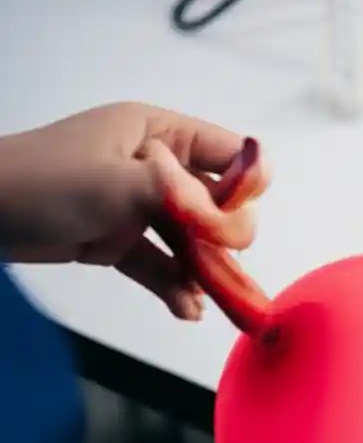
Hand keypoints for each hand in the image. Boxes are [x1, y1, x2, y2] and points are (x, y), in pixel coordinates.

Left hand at [0, 102, 268, 318]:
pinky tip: (188, 309)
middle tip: (220, 267)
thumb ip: (183, 198)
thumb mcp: (117, 184)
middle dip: (225, 238)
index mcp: (158, 133)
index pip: (230, 153)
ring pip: (192, 239)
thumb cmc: (36, 183)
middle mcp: (154, 165)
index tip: (236, 221)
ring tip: (215, 300)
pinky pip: (162, 264)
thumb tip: (238, 215)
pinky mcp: (118, 239)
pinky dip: (176, 286)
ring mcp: (136, 204)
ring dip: (205, 270)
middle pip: (217, 203)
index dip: (245, 186)